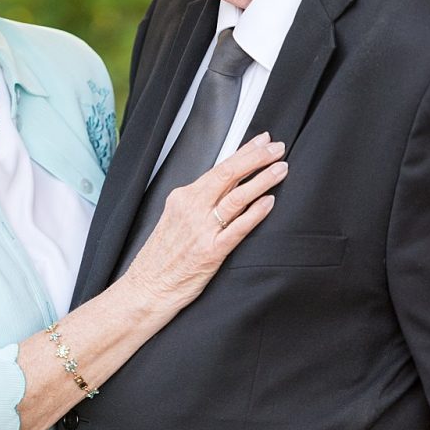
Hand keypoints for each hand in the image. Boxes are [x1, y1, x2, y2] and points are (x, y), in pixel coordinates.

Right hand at [127, 132, 286, 309]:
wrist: (148, 287)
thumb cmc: (162, 257)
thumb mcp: (175, 220)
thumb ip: (199, 203)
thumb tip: (226, 186)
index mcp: (182, 199)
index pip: (218, 168)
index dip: (244, 153)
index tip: (262, 142)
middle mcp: (191, 209)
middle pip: (228, 175)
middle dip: (256, 158)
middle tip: (277, 148)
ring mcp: (201, 230)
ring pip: (236, 197)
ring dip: (262, 180)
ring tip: (281, 169)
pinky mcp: (211, 251)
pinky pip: (237, 228)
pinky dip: (255, 213)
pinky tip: (269, 202)